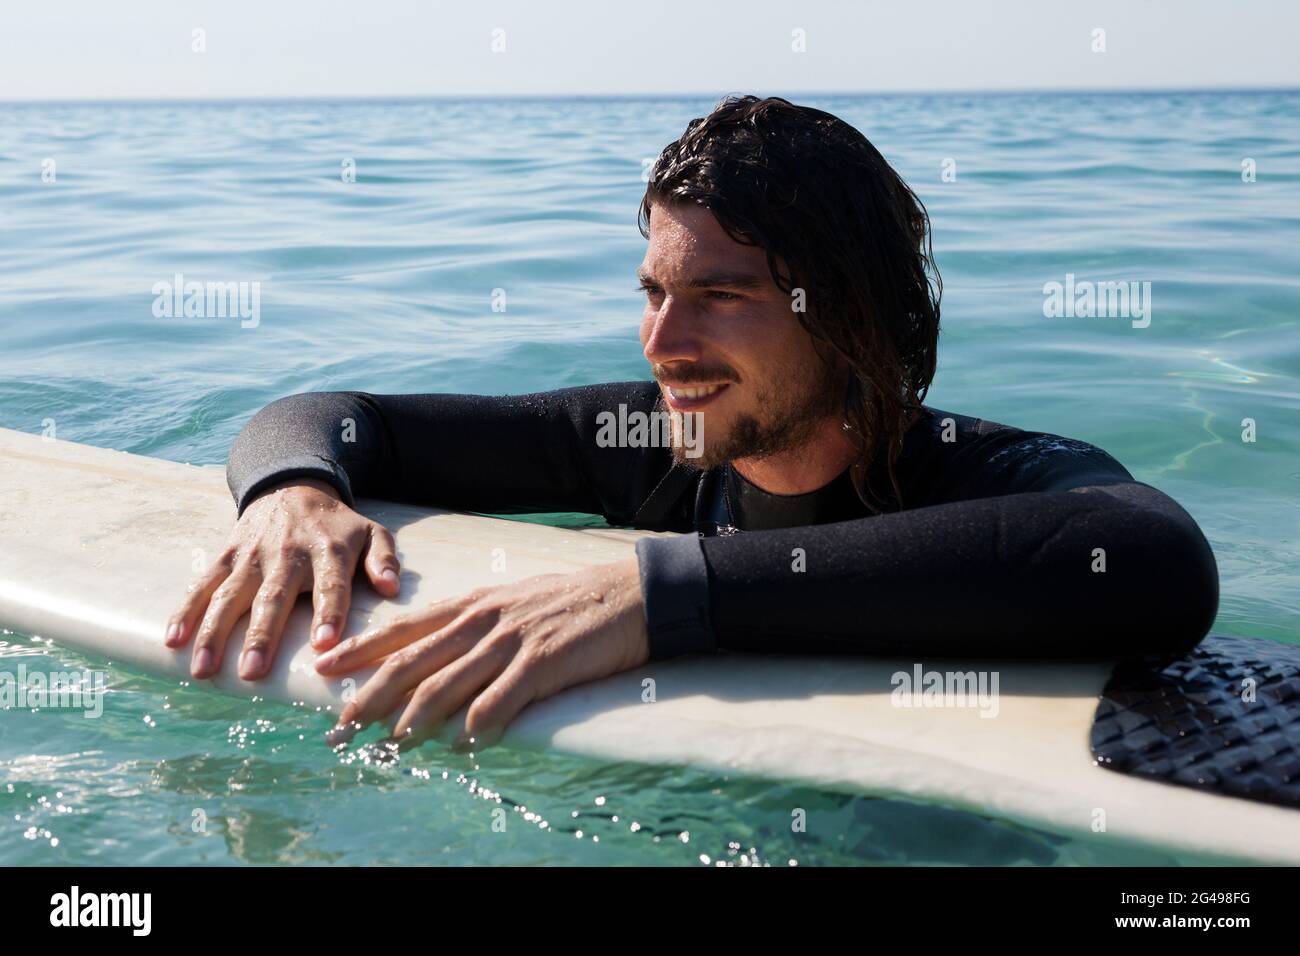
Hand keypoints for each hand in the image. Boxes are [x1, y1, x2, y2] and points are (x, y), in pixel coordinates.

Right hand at [165, 479, 400, 679]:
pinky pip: (203, 585)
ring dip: (215, 633)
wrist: (292, 487)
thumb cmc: (337, 526)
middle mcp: (287, 553)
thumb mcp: (372, 532)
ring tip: (204, 670)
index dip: (329, 613)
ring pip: (230, 595)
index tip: (324, 645)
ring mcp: (252, 555)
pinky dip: (186, 612)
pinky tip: (173, 641)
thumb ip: (384, 559)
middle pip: (273, 596)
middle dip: (262, 634)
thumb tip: (393, 587)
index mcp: (329, 550)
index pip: (331, 585)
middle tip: (253, 671)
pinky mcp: (226, 556)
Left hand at [317, 558, 648, 750]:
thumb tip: (441, 658)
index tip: (322, 667)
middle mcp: (484, 619)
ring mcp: (511, 640)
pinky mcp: (541, 662)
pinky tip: (463, 746)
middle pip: (412, 663)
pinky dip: (475, 727)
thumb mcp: (515, 602)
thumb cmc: (572, 603)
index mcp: (474, 604)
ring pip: (446, 685)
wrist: (630, 594)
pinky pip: (497, 701)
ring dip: (413, 721)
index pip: (404, 628)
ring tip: (391, 746)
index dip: (360, 649)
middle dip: (369, 696)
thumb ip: (476, 626)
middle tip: (340, 727)